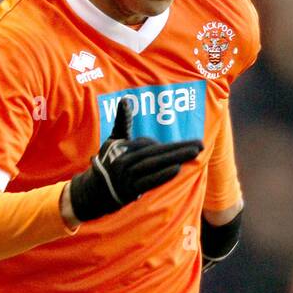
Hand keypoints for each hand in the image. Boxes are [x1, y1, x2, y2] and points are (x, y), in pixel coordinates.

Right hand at [69, 100, 202, 222]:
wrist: (93, 192)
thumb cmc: (107, 163)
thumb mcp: (113, 140)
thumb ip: (122, 121)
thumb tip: (125, 100)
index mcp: (121, 147)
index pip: (147, 144)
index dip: (163, 147)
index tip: (182, 147)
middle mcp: (122, 160)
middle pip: (155, 152)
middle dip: (179, 148)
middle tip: (199, 144)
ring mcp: (125, 176)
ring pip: (154, 165)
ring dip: (175, 158)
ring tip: (194, 153)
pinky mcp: (129, 190)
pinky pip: (148, 181)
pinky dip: (162, 175)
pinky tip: (177, 168)